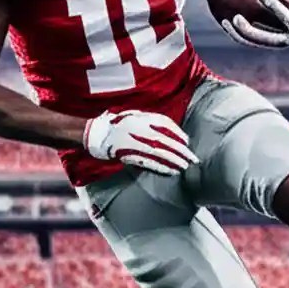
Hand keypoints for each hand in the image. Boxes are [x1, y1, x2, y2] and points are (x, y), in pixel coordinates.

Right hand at [84, 110, 198, 176]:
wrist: (95, 133)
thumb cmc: (117, 124)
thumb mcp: (134, 116)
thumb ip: (151, 121)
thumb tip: (173, 133)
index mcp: (141, 117)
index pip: (165, 124)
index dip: (178, 134)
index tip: (187, 142)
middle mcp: (138, 128)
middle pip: (165, 140)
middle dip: (180, 151)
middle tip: (193, 159)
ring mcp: (132, 142)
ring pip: (158, 153)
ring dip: (173, 161)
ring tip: (184, 167)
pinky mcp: (127, 154)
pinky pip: (147, 162)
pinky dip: (160, 167)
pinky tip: (170, 171)